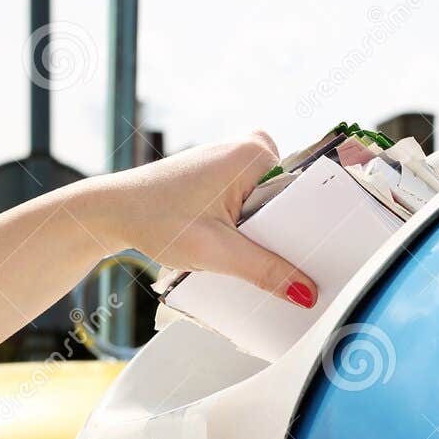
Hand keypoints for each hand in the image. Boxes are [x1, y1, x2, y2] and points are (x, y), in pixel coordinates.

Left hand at [89, 132, 318, 307]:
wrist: (115, 210)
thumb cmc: (156, 218)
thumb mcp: (216, 251)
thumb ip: (264, 271)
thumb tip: (306, 292)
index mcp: (255, 152)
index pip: (304, 195)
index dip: (312, 232)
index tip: (324, 263)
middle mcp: (250, 147)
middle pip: (290, 202)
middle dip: (289, 237)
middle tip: (294, 275)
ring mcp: (237, 158)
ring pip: (272, 206)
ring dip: (268, 236)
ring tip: (261, 262)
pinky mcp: (226, 173)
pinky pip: (255, 203)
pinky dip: (252, 229)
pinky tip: (243, 250)